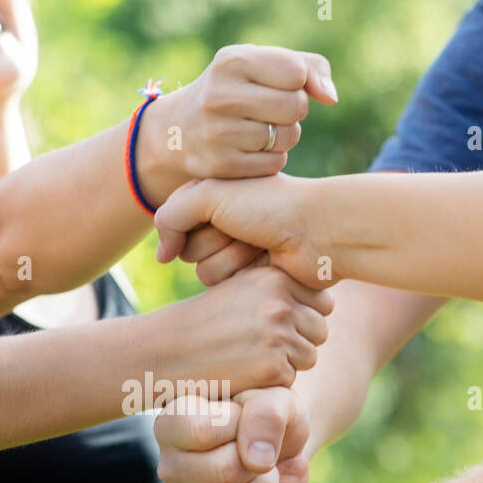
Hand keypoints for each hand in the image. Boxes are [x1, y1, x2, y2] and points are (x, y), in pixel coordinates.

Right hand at [139, 46, 336, 202]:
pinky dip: (272, 158)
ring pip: (288, 137)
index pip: (296, 73)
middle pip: (296, 106)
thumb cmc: (235, 89)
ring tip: (260, 129)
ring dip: (284, 136)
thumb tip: (332, 98)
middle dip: (294, 110)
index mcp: (232, 62)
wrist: (180, 130)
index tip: (278, 86)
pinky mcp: (222, 166)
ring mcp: (219, 133)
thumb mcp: (261, 64)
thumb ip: (308, 68)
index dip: (297, 82)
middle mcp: (221, 96)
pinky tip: (252, 150)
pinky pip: (275, 163)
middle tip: (273, 111)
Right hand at [153, 264, 333, 398]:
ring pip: (309, 356)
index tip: (267, 323)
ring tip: (247, 357)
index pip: (321, 301)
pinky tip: (241, 372)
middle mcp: (282, 301)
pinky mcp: (275, 366)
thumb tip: (329, 300)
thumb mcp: (241, 290)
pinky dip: (269, 382)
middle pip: (320, 329)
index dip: (298, 316)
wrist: (164, 351)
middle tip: (255, 344)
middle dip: (296, 340)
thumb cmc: (202, 322)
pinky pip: (291, 380)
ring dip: (285, 363)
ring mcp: (280, 334)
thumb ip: (279, 289)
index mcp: (275, 276)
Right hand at [155, 386, 310, 482]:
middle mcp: (171, 466)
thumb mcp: (273, 395)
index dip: (239, 425)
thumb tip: (256, 461)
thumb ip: (265, 415)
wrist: (281, 440)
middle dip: (260, 459)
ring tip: (267, 468)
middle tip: (261, 447)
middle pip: (223, 472)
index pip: (202, 433)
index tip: (246, 415)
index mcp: (171, 423)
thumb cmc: (268, 411)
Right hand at [156, 172, 330, 289]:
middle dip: (216, 240)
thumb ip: (172, 215)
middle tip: (247, 228)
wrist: (320, 232)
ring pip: (205, 272)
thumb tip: (162, 258)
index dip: (193, 220)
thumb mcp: (212, 195)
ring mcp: (238, 254)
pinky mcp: (251, 281)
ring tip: (262, 246)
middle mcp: (223, 226)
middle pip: (188, 249)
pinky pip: (225, 288)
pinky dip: (245, 275)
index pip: (175, 220)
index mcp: (214, 199)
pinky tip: (269, 264)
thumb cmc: (272, 205)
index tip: (221, 210)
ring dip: (232, 259)